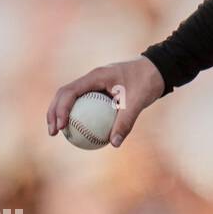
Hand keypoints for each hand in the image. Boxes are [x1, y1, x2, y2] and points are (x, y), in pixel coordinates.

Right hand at [47, 56, 164, 146]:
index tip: (61, 127)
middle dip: (53, 112)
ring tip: (59, 133)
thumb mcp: (138, 101)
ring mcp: (94, 83)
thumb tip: (114, 144)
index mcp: (96, 76)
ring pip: (71, 98)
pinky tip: (81, 132)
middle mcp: (91, 78)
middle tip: (53, 133)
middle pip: (64, 94)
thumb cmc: (148, 81)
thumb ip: (125, 121)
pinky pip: (85, 103)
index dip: (60, 109)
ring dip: (61, 113)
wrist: (159, 69)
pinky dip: (79, 115)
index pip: (70, 91)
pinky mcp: (100, 89)